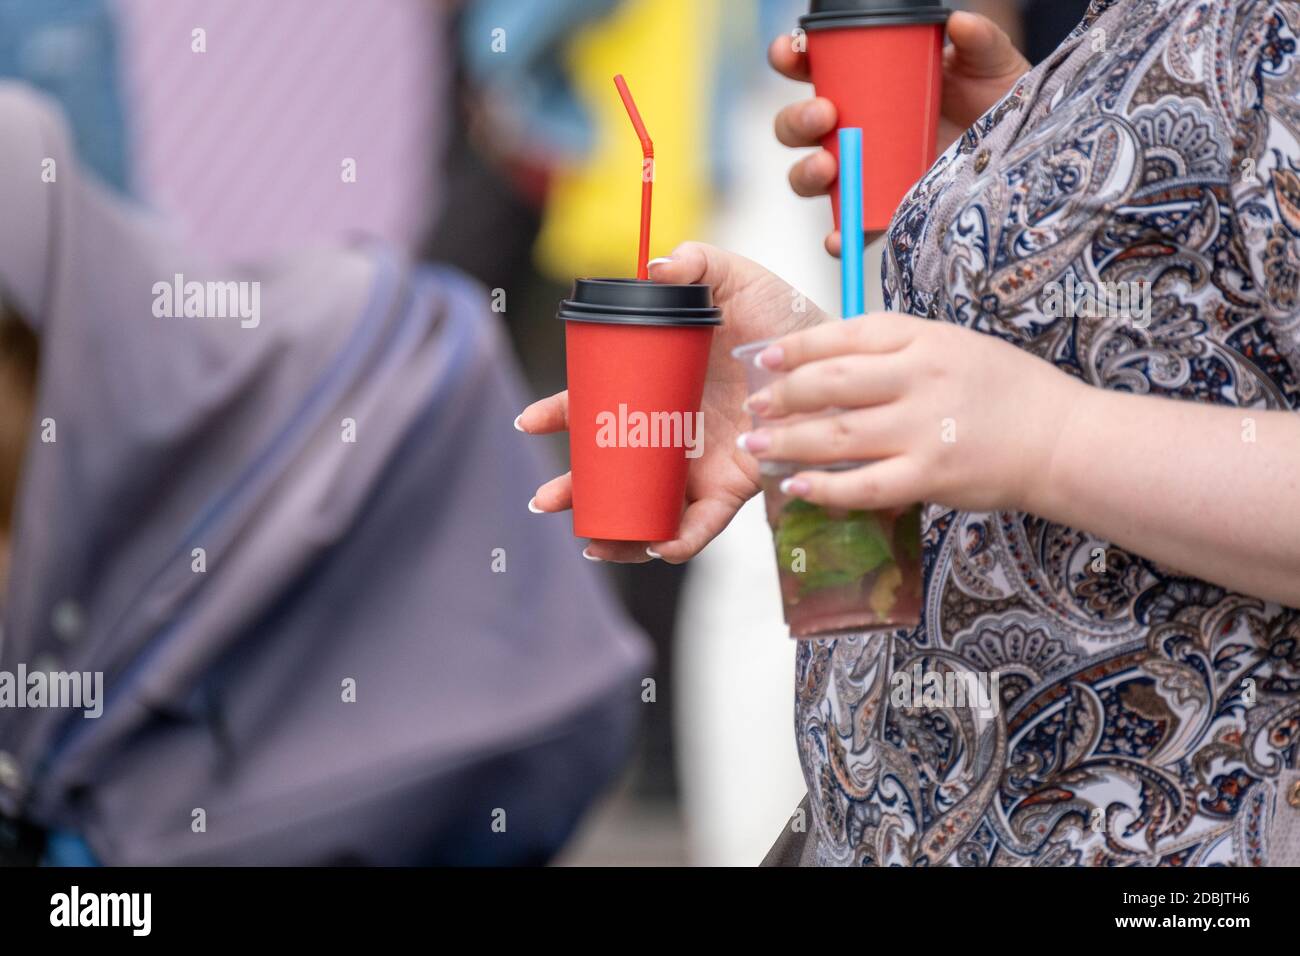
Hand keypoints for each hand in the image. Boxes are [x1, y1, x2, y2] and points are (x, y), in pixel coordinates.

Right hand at [517, 242, 830, 562]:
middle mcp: (670, 430)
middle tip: (545, 500)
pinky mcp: (733, 487)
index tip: (530, 422)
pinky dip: (677, 542)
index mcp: (657, 386)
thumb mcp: (734, 279)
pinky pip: (700, 524)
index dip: (560, 413)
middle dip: (572, 488)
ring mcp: (698, 463)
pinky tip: (656, 548)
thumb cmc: (782, 316)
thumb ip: (696, 263)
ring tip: (590, 540)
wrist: (833, 355)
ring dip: (614, 529)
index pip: (595, 404)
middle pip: (609, 465)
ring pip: (644, 506)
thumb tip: (654, 269)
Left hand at [734, 314, 1081, 513]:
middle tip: (752, 406)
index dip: (797, 348)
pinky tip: (795, 487)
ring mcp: (924, 428)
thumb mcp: (954, 346)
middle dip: (781, 396)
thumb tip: (829, 360)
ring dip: (787, 442)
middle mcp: (921, 378)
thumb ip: (897, 350)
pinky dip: (824, 488)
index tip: (764, 358)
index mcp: (925, 339)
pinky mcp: (931, 475)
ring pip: (837, 434)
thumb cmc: (1006, 391)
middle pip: (831, 383)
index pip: (846, 335)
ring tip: (755, 447)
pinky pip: (864, 485)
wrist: (1062, 438)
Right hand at [769, 11, 1030, 254]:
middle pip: (798, 127)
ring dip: (805, 171)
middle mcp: (854, 130)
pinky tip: (838, 237)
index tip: (791, 53)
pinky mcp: (881, 214)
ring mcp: (863, 174)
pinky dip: (836, 237)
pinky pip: (846, 231)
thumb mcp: (991, 64)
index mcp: (866, 85)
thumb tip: (958, 22)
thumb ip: (979, 40)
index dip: (792, 59)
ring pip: (809, 176)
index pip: (814, 69)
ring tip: (828, 167)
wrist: (1024, 157)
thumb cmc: (999, 102)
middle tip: (824, 114)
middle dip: (796, 120)